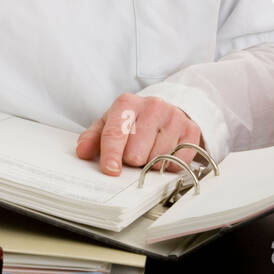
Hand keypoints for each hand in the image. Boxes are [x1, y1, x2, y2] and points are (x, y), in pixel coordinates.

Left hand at [76, 93, 201, 176]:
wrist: (166, 111)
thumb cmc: (134, 122)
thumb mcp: (110, 124)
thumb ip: (93, 138)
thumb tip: (82, 152)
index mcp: (127, 103)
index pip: (116, 132)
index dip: (111, 155)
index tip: (110, 170)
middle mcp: (152, 106)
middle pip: (137, 151)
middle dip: (133, 160)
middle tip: (134, 154)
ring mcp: (174, 117)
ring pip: (158, 158)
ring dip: (151, 162)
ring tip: (150, 151)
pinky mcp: (191, 130)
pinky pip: (178, 161)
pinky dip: (169, 165)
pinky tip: (165, 154)